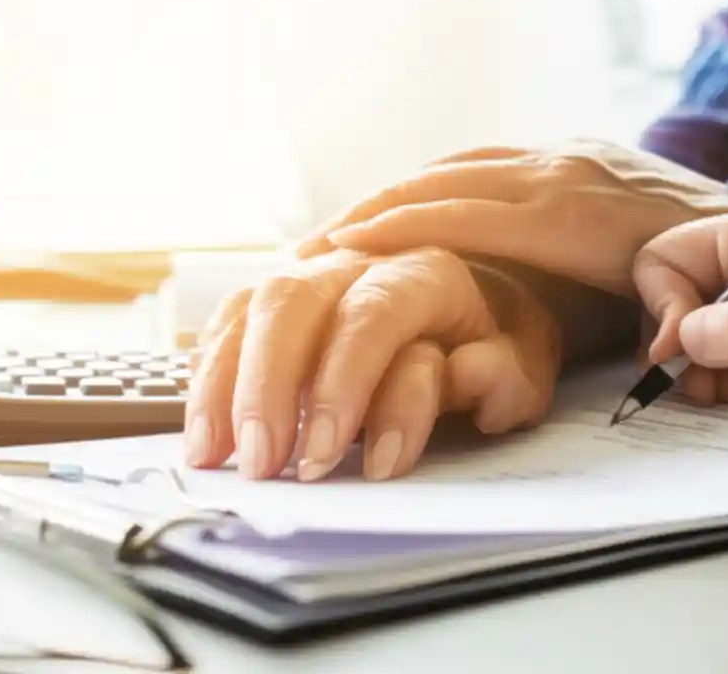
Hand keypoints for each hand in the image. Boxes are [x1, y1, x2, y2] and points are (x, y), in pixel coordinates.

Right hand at [184, 247, 556, 481]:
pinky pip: (227, 324)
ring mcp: (309, 274)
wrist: (480, 303)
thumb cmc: (497, 345)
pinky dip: (208, 377)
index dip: (340, 385)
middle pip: (290, 303)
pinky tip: (204, 431)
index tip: (320, 455)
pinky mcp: (276, 299)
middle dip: (268, 389)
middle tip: (262, 465)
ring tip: (215, 457)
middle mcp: (358, 262)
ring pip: (249, 309)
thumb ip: (501, 377)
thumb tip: (462, 375)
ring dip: (224, 386)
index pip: (370, 316)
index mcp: (425, 273)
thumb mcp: (523, 368)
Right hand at [297, 139, 727, 296]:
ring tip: (344, 223)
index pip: (461, 215)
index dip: (394, 229)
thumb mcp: (676, 298)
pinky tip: (406, 203)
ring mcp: (556, 155)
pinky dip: (433, 182)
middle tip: (314, 239)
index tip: (337, 243)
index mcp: (570, 215)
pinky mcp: (562, 152)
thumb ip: (662, 323)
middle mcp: (553, 173)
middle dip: (372, 208)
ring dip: (394, 193)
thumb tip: (658, 353)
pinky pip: (480, 162)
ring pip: (454, 167)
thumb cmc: (695, 262)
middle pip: (440, 183)